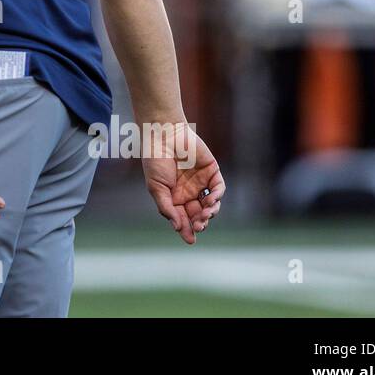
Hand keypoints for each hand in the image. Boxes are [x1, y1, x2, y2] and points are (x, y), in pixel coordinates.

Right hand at [141, 122, 224, 244]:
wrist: (163, 134)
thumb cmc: (155, 160)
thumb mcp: (156, 187)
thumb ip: (166, 208)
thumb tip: (177, 227)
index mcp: (174, 197)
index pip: (183, 218)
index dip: (187, 230)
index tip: (191, 240)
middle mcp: (188, 192)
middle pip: (198, 214)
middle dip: (200, 223)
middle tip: (199, 226)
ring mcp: (200, 182)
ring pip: (211, 205)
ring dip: (210, 213)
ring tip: (204, 214)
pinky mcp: (211, 171)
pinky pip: (219, 188)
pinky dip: (217, 197)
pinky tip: (210, 201)